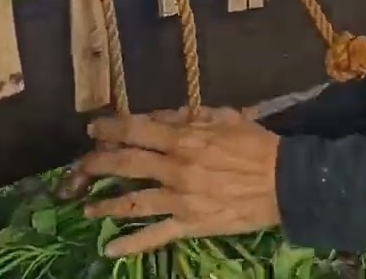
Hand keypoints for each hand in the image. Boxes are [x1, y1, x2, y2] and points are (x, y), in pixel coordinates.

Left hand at [59, 107, 281, 256]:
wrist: (284, 182)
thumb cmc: (257, 145)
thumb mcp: (226, 117)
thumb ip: (191, 115)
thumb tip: (160, 115)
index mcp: (184, 138)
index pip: (137, 130)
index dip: (111, 129)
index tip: (93, 130)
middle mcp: (175, 168)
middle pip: (126, 164)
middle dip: (97, 164)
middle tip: (80, 166)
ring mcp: (180, 199)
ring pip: (133, 202)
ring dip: (106, 204)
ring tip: (87, 207)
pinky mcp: (190, 224)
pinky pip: (156, 236)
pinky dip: (131, 244)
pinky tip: (110, 250)